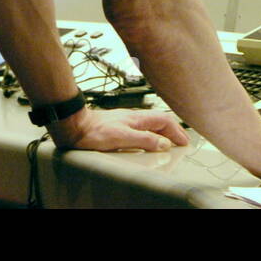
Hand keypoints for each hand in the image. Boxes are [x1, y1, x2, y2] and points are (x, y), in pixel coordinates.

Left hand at [49, 107, 189, 153]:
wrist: (76, 126)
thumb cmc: (95, 131)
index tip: (184, 142)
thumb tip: (164, 143)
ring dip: (164, 131)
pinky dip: (152, 133)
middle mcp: (135, 117)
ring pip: (152, 123)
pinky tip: (148, 139)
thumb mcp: (122, 137)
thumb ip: (144, 139)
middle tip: (182, 140)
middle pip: (160, 121)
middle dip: (174, 129)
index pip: (165, 121)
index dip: (177, 131)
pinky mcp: (120, 126)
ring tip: (170, 140)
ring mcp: (127, 121)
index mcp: (138, 118)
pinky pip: (143, 128)